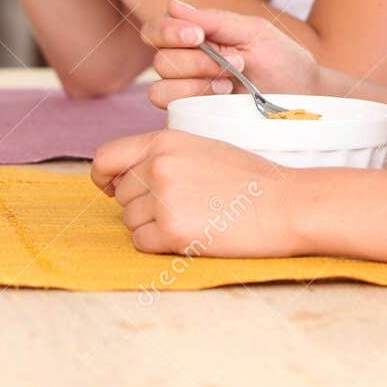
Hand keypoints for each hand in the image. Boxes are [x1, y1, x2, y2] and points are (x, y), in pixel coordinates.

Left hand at [91, 128, 303, 256]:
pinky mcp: (171, 231)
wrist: (284, 203)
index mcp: (165, 141)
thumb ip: (163, 156)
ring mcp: (163, 198)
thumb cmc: (249, 178)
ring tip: (192, 218)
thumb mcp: (202, 148)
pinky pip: (141, 243)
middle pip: (120, 195)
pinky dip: (159, 245)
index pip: (106, 158)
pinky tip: (190, 235)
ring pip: (129, 221)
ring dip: (152, 226)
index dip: (103, 178)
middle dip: (141, 204)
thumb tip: (124, 179)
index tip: (109, 188)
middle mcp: (158, 166)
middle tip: (182, 205)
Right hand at [143, 0, 319, 109]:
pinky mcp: (193, 117)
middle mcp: (187, 64)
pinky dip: (194, 99)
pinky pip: (170, 109)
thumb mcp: (254, 32)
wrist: (305, 97)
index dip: (169, 31)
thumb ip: (213, 20)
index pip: (156, 30)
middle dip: (196, 60)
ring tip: (230, 82)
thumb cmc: (283, 61)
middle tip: (234, 62)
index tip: (197, 35)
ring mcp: (189, 93)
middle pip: (160, 60)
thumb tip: (171, 4)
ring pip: (160, 86)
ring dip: (196, 81)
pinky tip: (224, 97)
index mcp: (197, 38)